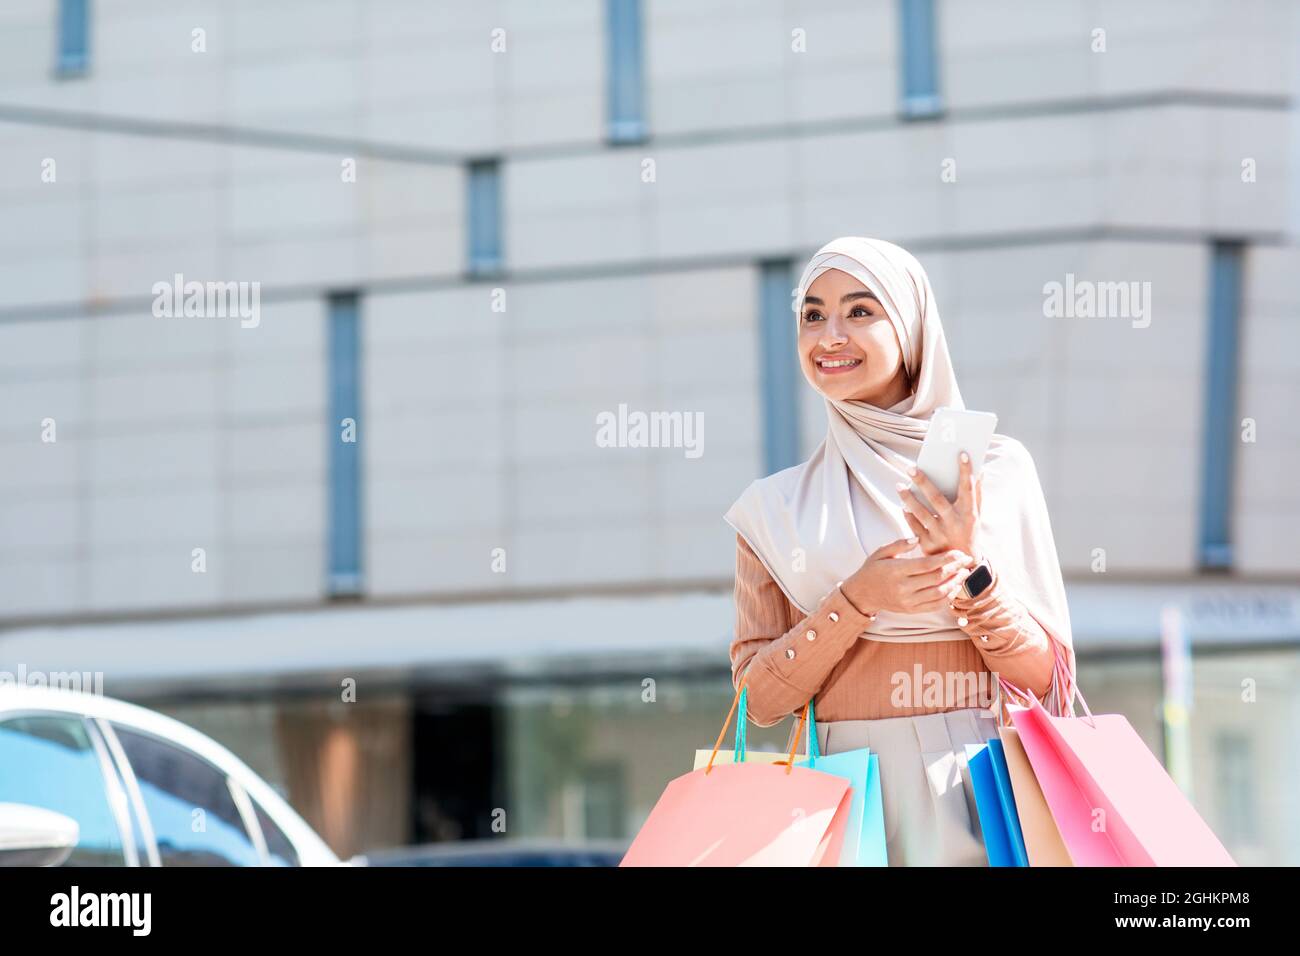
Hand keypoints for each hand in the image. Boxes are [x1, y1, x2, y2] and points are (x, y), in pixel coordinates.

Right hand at [842, 537, 975, 615]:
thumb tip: (918, 539)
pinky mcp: (911, 610)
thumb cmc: (872, 569)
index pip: (928, 564)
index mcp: (896, 570)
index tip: (959, 553)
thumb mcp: (881, 552)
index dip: (947, 558)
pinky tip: (954, 587)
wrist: (862, 594)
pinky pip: (935, 606)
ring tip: (964, 573)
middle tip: (967, 560)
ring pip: (939, 593)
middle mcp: (903, 587)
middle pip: (937, 578)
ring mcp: (908, 601)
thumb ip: (899, 544)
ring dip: (955, 583)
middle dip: (955, 568)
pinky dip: (948, 597)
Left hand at [896, 452, 983, 561]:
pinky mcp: (928, 545)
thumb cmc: (969, 533)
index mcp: (969, 514)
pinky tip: (903, 506)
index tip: (961, 454)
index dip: (966, 471)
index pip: (968, 488)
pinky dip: (908, 516)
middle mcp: (954, 523)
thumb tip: (980, 472)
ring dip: (909, 498)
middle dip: (923, 482)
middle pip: (936, 498)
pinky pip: (914, 527)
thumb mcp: (977, 515)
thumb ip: (977, 494)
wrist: (964, 565)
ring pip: (921, 513)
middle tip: (911, 468)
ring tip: (899, 486)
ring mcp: (940, 534)